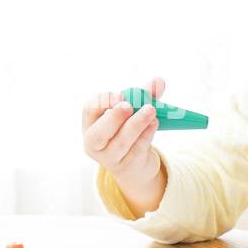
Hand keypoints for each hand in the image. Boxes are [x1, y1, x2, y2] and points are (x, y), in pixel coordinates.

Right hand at [82, 77, 165, 213]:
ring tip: (150, 110)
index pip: (89, 110)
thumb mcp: (134, 111)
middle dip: (114, 118)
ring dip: (136, 125)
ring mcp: (110, 158)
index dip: (102, 102)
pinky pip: (136, 150)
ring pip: (120, 143)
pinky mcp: (127, 166)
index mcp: (90, 125)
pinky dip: (146, 135)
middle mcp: (95, 144)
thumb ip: (144, 95)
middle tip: (129, 105)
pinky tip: (154, 123)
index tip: (120, 95)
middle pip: (98, 133)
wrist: (136, 163)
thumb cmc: (129, 131)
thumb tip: (158, 81)